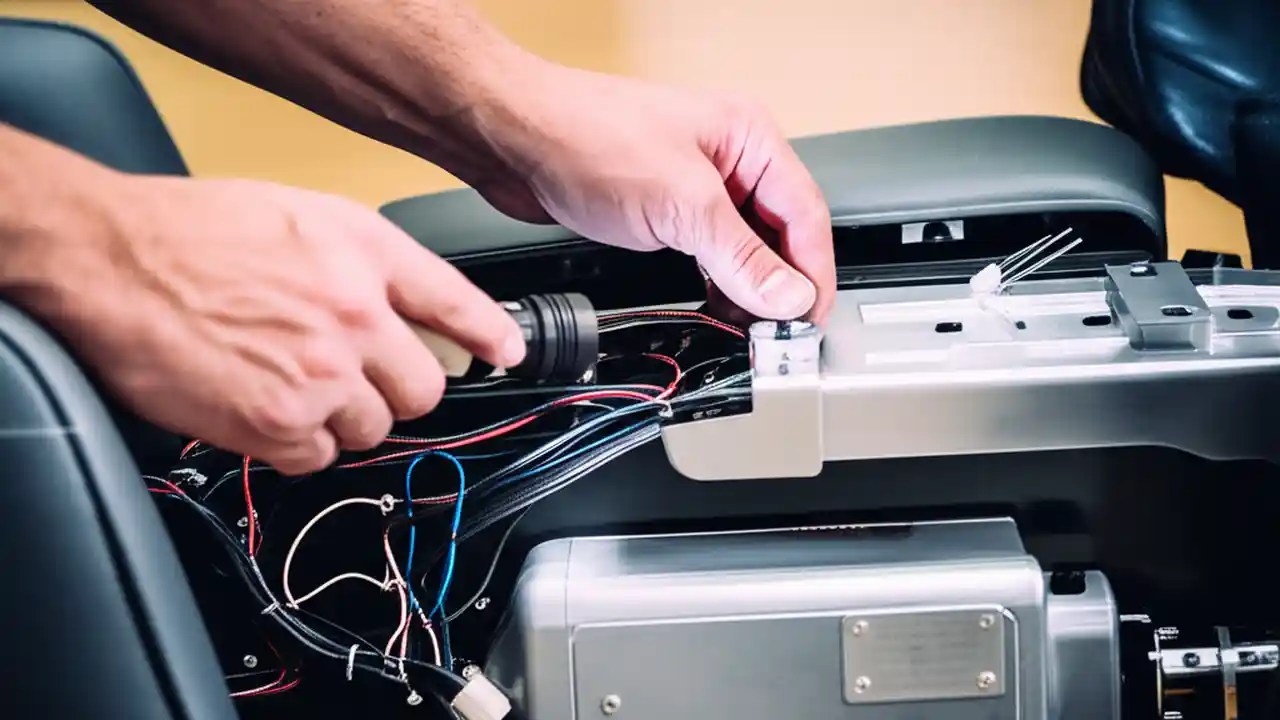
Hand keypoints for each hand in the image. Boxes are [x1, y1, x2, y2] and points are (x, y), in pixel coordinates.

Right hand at [10, 174, 522, 474]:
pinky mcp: (280, 422)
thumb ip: (359, 262)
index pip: (456, 302)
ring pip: (373, 429)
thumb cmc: (190, 232)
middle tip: (352, 378)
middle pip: (424, 390)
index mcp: (365, 254)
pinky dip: (294, 445)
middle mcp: (356, 313)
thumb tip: (398, 307)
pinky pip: (318, 457)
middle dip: (394, 392)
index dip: (491, 335)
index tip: (508, 354)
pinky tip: (262, 409)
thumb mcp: (298, 216)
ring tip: (290, 385)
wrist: (110, 261)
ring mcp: (322, 372)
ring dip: (341, 419)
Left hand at [462, 61, 835, 324]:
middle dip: (782, 285)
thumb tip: (789, 295)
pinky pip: (710, 252)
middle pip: (780, 233)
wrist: (513, 138)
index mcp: (750, 138)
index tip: (808, 322)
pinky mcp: (666, 209)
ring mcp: (697, 185)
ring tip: (751, 330)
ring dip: (750, 289)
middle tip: (780, 335)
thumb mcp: (681, 205)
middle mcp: (730, 158)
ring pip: (744, 247)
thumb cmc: (586, 137)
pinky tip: (719, 308)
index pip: (805, 214)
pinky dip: (719, 282)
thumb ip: (741, 257)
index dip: (813, 273)